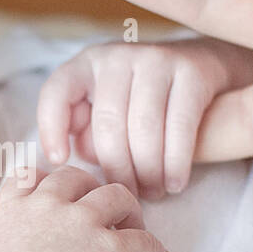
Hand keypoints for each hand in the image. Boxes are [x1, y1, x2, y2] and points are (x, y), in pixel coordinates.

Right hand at [0, 166, 173, 251]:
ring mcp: (80, 222)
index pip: (30, 174)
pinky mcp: (110, 246)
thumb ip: (19, 236)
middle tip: (102, 209)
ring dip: (128, 209)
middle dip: (92, 188)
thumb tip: (42, 242)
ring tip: (134, 227)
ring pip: (117, 194)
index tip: (61, 193)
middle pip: (77, 177)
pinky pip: (145, 240)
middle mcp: (48, 206)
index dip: (48, 180)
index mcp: (16, 209)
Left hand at [38, 38, 235, 198]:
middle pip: (108, 123)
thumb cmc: (140, 100)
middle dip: (117, 168)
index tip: (59, 162)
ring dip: (148, 171)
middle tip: (126, 194)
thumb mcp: (103, 107)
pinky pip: (179, 126)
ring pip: (144, 128)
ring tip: (152, 193)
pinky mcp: (190, 71)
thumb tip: (74, 156)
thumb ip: (84, 130)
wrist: (200, 64)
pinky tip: (174, 183)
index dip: (52, 128)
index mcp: (87, 64)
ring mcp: (156, 59)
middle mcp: (118, 56)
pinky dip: (175, 163)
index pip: (57, 92)